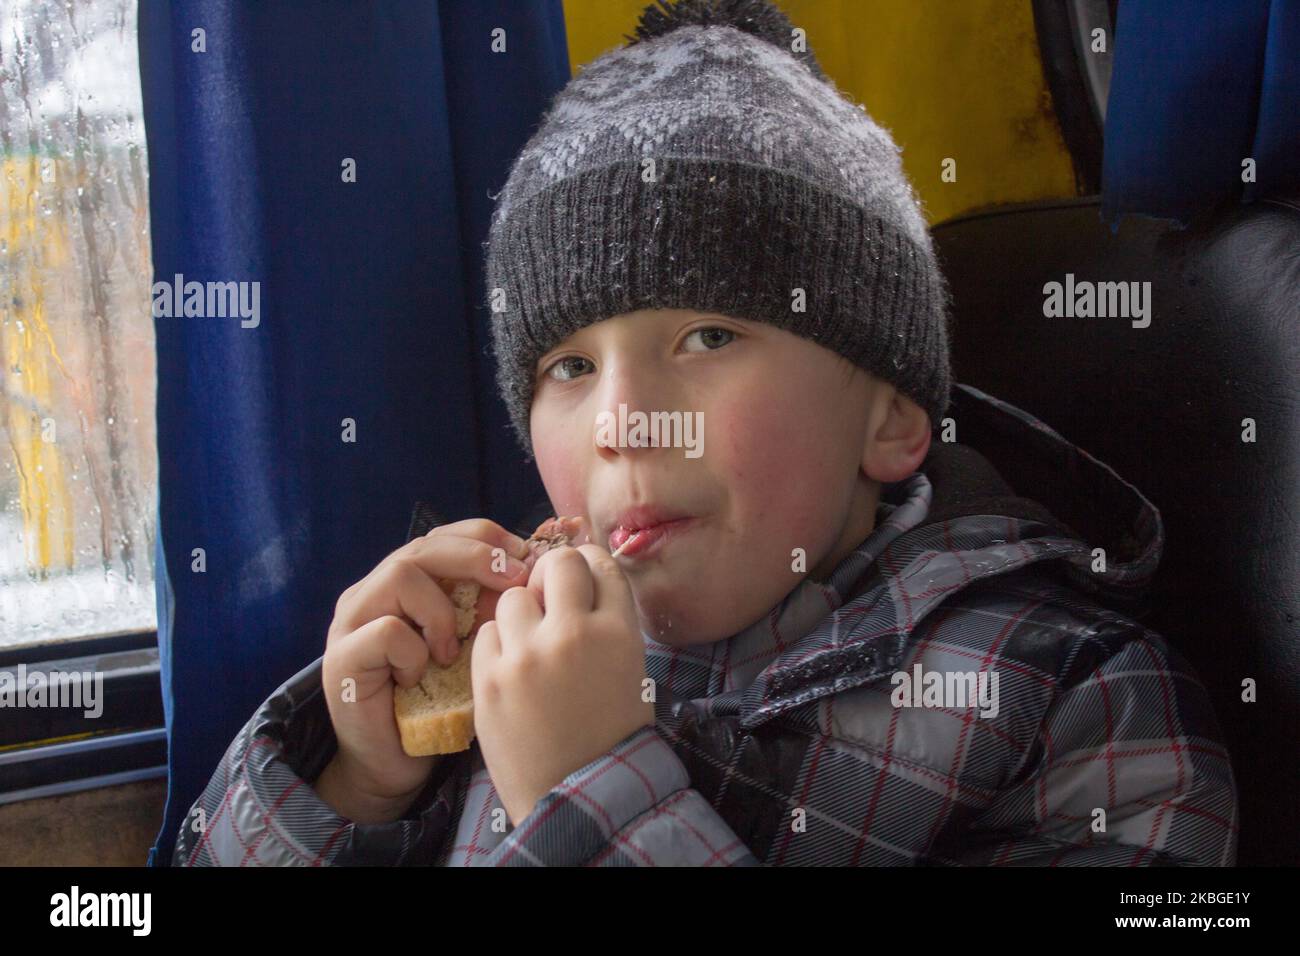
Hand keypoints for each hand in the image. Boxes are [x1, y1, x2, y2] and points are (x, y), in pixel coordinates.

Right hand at [318, 519, 531, 818]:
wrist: (392, 764)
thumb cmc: (438, 703)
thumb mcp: (471, 647)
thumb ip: (486, 610)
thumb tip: (532, 576)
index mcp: (405, 581)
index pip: (446, 536)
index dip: (488, 539)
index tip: (526, 559)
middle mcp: (373, 591)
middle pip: (424, 546)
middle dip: (477, 557)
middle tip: (513, 581)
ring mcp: (352, 622)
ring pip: (401, 575)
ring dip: (441, 610)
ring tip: (453, 650)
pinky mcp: (342, 658)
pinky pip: (386, 631)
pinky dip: (415, 652)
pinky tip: (421, 677)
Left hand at [472, 544, 652, 826]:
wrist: (581, 795)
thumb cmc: (612, 733)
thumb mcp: (630, 669)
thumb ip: (607, 622)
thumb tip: (581, 582)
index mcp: (618, 632)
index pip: (599, 564)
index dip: (588, 567)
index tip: (580, 579)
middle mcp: (573, 634)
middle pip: (557, 564)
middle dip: (553, 576)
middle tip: (551, 600)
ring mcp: (528, 656)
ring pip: (514, 597)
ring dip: (522, 614)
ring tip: (530, 646)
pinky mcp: (491, 680)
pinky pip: (487, 634)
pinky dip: (498, 645)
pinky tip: (511, 670)